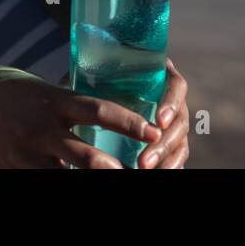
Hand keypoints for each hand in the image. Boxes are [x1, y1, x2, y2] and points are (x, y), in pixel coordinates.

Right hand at [0, 61, 161, 168]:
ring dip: (95, 179)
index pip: (100, 110)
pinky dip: (62, 183)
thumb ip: (64, 99)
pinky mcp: (12, 170)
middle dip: (118, 168)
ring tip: (116, 178)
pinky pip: (44, 182)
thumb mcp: (37, 86)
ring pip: (69, 177)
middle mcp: (42, 129)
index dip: (130, 123)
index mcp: (52, 101)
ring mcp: (26, 154)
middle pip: (90, 156)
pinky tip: (73, 181)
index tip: (154, 130)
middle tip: (142, 169)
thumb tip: (93, 108)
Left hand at [58, 59, 188, 168]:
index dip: (171, 102)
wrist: (111, 85)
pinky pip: (177, 154)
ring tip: (144, 170)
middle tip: (143, 162)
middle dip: (164, 143)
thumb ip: (89, 75)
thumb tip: (64, 83)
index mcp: (160, 74)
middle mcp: (171, 96)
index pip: (176, 85)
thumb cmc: (102, 75)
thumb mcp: (98, 72)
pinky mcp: (171, 138)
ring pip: (180, 141)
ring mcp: (174, 119)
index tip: (159, 120)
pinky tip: (160, 173)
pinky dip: (171, 165)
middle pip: (180, 120)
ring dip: (165, 158)